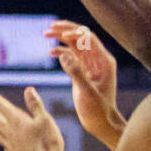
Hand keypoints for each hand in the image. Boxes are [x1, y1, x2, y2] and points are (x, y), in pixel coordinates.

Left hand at [0, 87, 63, 150]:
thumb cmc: (47, 143)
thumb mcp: (45, 120)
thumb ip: (36, 105)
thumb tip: (28, 89)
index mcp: (17, 121)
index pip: (3, 107)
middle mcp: (10, 132)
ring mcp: (11, 145)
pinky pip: (5, 148)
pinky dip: (2, 142)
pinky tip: (4, 145)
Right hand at [46, 20, 119, 139]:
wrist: (101, 123)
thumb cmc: (97, 110)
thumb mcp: (86, 92)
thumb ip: (75, 72)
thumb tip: (62, 54)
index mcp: (104, 61)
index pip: (89, 38)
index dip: (74, 32)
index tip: (59, 33)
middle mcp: (98, 60)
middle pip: (82, 37)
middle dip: (66, 30)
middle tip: (50, 27)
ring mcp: (90, 65)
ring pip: (75, 44)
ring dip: (61, 38)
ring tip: (45, 33)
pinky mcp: (83, 71)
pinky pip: (71, 55)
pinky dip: (61, 51)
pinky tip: (50, 52)